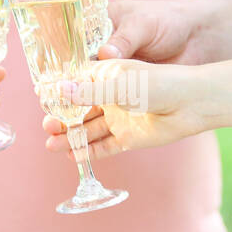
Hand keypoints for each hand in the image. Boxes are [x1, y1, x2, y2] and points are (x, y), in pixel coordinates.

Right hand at [43, 0, 207, 153]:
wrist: (192, 102)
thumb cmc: (159, 82)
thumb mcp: (121, 83)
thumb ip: (91, 90)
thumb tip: (60, 90)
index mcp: (106, 74)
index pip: (74, 82)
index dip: (57, 91)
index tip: (39, 98)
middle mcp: (109, 95)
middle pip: (78, 109)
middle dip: (60, 119)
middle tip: (47, 127)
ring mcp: (119, 117)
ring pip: (88, 130)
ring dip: (70, 138)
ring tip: (51, 146)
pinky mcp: (129, 137)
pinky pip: (105, 146)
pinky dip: (90, 152)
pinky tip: (73, 157)